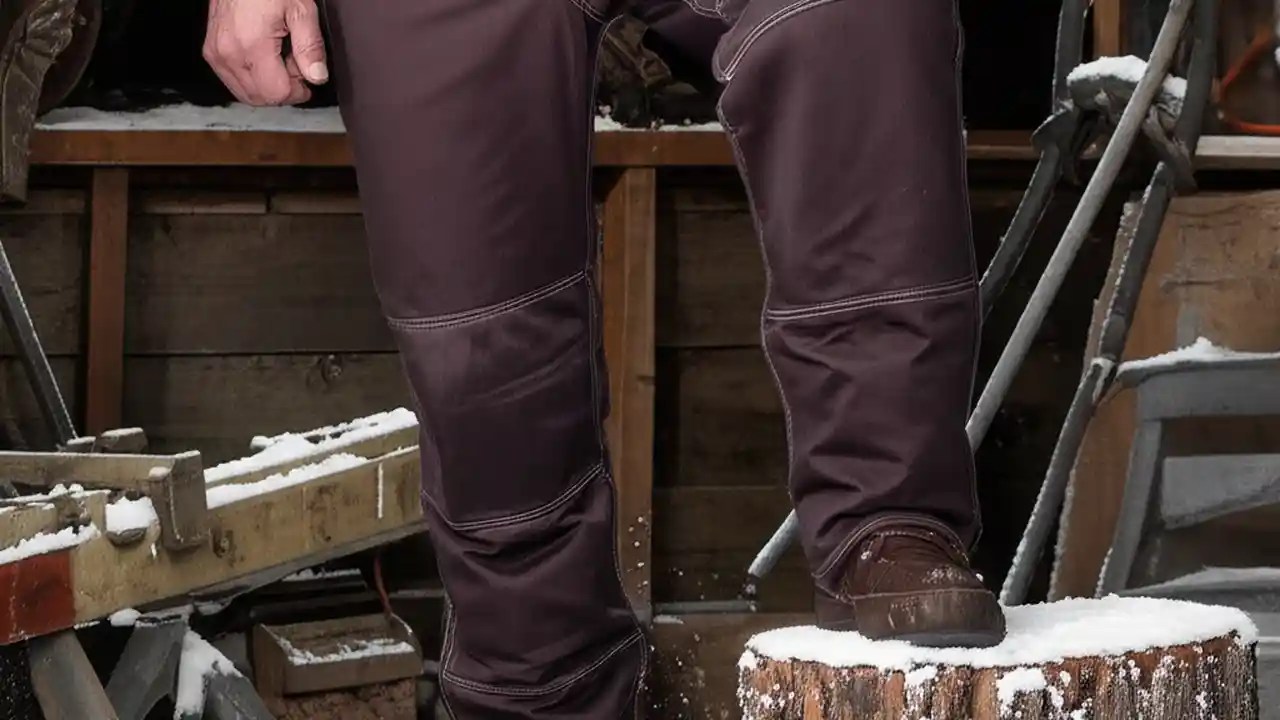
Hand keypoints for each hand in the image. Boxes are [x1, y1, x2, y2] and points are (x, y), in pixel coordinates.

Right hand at [203, 0, 328, 105]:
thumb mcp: (300, 9)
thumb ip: (310, 46)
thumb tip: (317, 76)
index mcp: (251, 46)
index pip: (276, 94)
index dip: (297, 90)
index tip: (307, 75)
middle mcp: (228, 55)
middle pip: (260, 99)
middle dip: (283, 90)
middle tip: (295, 65)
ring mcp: (216, 54)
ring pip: (246, 94)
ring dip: (268, 86)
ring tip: (280, 59)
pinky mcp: (211, 51)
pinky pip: (234, 81)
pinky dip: (253, 79)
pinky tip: (264, 58)